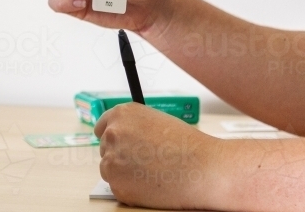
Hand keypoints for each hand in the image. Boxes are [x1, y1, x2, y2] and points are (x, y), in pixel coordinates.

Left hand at [94, 103, 222, 209]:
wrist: (202, 168)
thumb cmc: (186, 144)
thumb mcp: (156, 120)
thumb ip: (134, 126)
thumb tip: (125, 139)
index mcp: (122, 115)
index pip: (102, 126)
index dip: (113, 137)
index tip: (118, 145)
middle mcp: (112, 134)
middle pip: (105, 149)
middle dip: (120, 155)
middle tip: (143, 162)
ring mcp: (112, 161)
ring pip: (109, 170)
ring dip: (124, 173)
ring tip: (151, 172)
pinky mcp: (118, 186)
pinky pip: (118, 188)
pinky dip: (131, 189)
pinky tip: (150, 184)